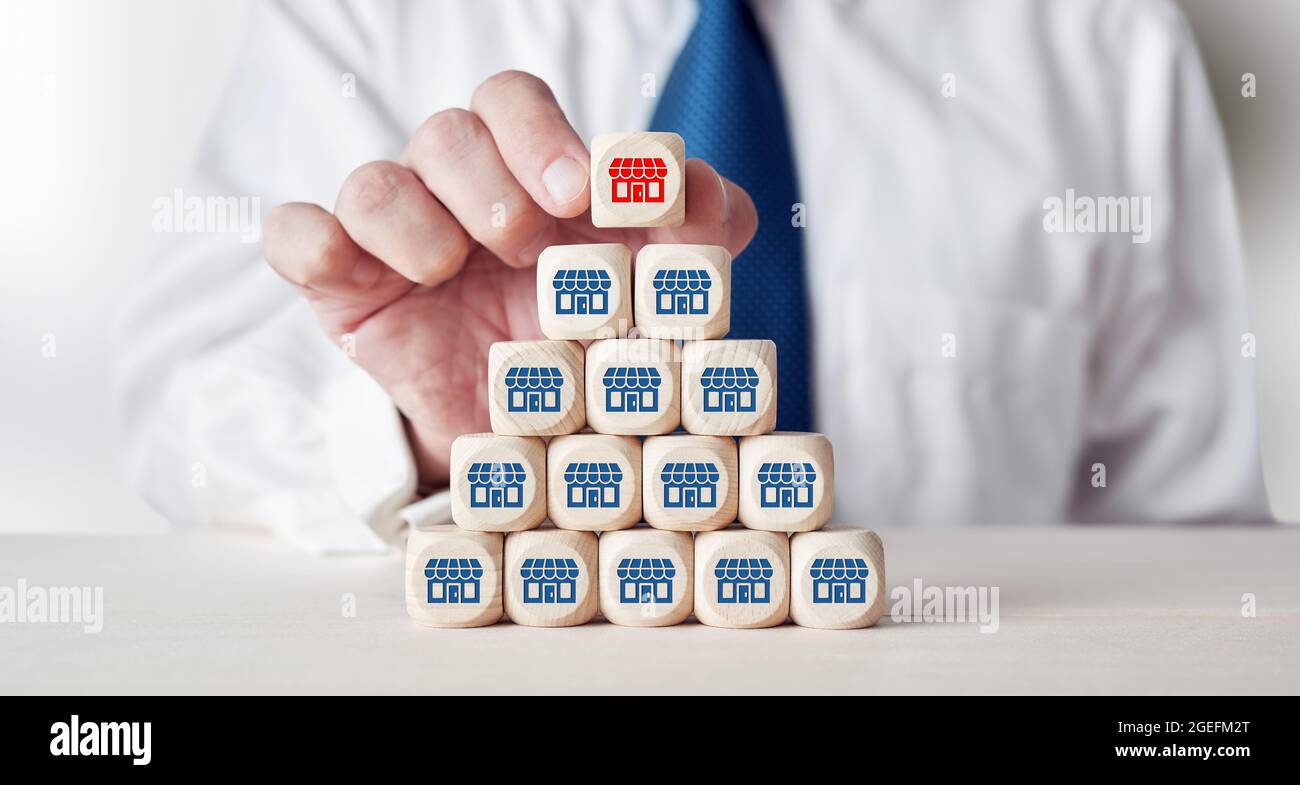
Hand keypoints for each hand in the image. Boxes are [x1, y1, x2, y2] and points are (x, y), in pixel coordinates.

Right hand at [264, 71, 757, 487]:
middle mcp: (455, 186)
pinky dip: (316, 243)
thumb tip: (708, 191)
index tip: (583, 194)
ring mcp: (392, 232)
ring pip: (375, 181)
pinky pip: (298, 235)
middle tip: (525, 244)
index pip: (514, 101)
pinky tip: (354, 271)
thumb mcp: (654, 289)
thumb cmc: (586, 339)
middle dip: (490, 182)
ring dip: (417, 220)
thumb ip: (696, 232)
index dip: (542, 135)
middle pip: (448, 131)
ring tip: (452, 271)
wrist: (525, 436)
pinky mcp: (341, 282)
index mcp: (528, 169)